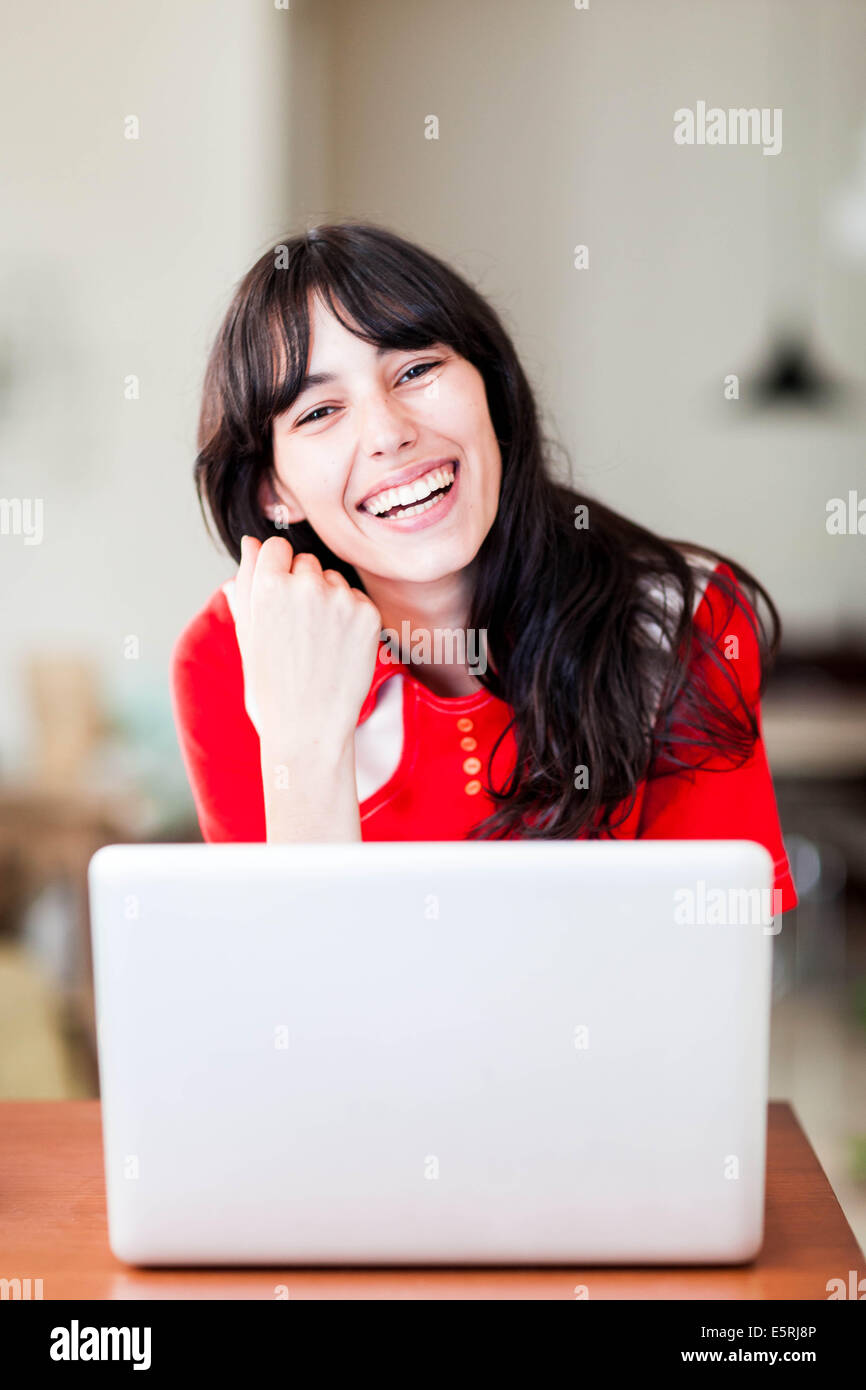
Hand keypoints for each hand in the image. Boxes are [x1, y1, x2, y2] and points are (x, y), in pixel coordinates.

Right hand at [234, 535, 381, 757]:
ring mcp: (339, 598)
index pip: (276, 547)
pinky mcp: (368, 613)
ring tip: (318, 642)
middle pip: (307, 561)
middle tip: (298, 630)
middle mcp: (304, 585)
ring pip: (333, 579)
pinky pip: (356, 599)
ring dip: (328, 599)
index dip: (276, 572)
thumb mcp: (247, 632)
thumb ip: (247, 582)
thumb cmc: (270, 683)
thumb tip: (251, 543)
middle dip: (302, 585)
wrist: (308, 727)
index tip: (278, 599)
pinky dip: (350, 618)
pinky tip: (338, 647)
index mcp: (266, 585)